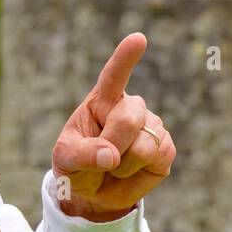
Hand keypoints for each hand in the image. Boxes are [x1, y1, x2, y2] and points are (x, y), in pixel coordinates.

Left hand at [52, 33, 175, 221]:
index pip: (114, 75)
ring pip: (143, 146)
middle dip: (112, 145)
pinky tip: (131, 171)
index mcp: (103, 99)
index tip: (138, 39)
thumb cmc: (76, 166)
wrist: (94, 192)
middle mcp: (130, 107)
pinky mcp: (166, 148)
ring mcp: (151, 126)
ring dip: (123, 165)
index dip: (126, 58)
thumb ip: (82, 155)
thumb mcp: (65, 160)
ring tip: (114, 166)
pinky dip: (138, 174)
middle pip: (128, 119)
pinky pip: (157, 159)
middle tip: (102, 159)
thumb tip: (111, 156)